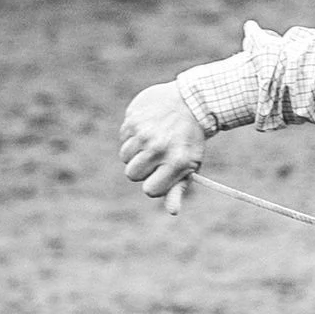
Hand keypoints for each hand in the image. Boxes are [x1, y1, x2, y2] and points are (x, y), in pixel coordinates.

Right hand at [118, 82, 206, 210]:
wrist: (191, 103)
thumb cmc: (190, 140)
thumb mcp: (191, 164)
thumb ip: (178, 188)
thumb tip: (172, 211)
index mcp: (177, 162)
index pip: (150, 190)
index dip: (153, 185)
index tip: (160, 176)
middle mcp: (159, 148)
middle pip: (132, 175)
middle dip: (141, 169)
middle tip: (155, 157)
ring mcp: (145, 133)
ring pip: (124, 157)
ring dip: (135, 152)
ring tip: (151, 141)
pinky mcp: (133, 119)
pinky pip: (122, 138)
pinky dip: (131, 136)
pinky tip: (147, 128)